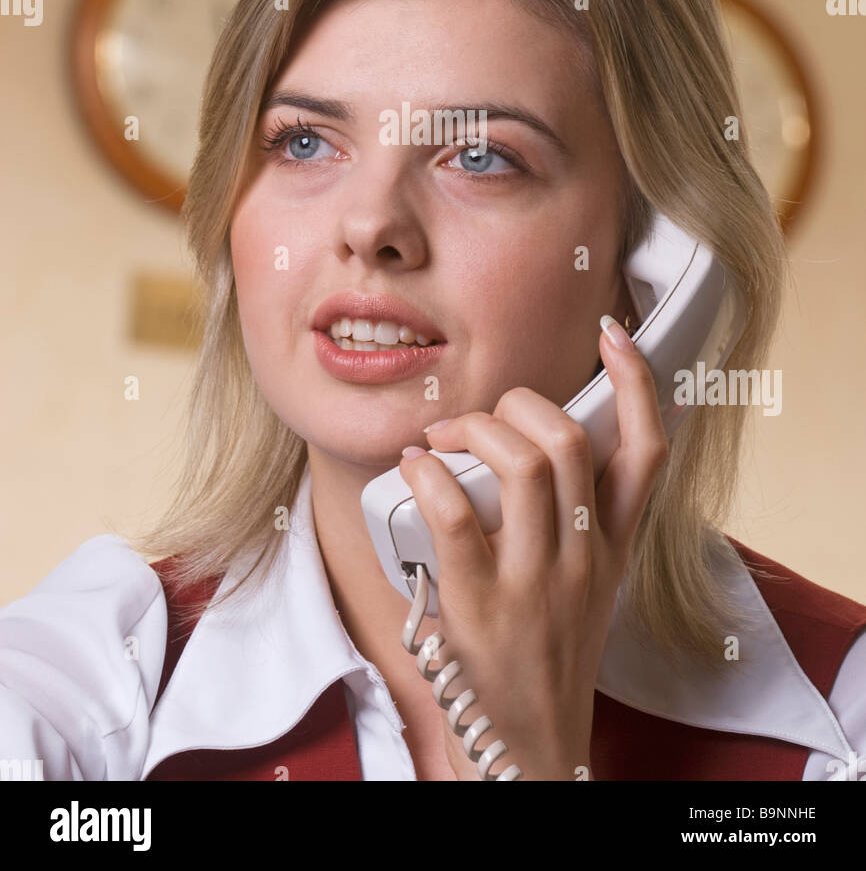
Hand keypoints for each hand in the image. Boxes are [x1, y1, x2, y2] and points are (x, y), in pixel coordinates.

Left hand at [397, 314, 668, 780]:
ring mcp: (536, 581)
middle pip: (572, 442)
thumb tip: (526, 438)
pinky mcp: (481, 605)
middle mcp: (584, 557)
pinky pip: (455, 513)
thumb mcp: (587, 583)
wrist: (527, 745)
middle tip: (481, 416)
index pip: (649, 450)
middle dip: (520, 404)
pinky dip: (429, 474)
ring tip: (441, 440)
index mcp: (614, 546)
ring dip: (473, 430)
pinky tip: (414, 468)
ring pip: (523, 464)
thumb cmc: (545, 651)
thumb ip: (575, 516)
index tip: (613, 334)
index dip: (637, 382)